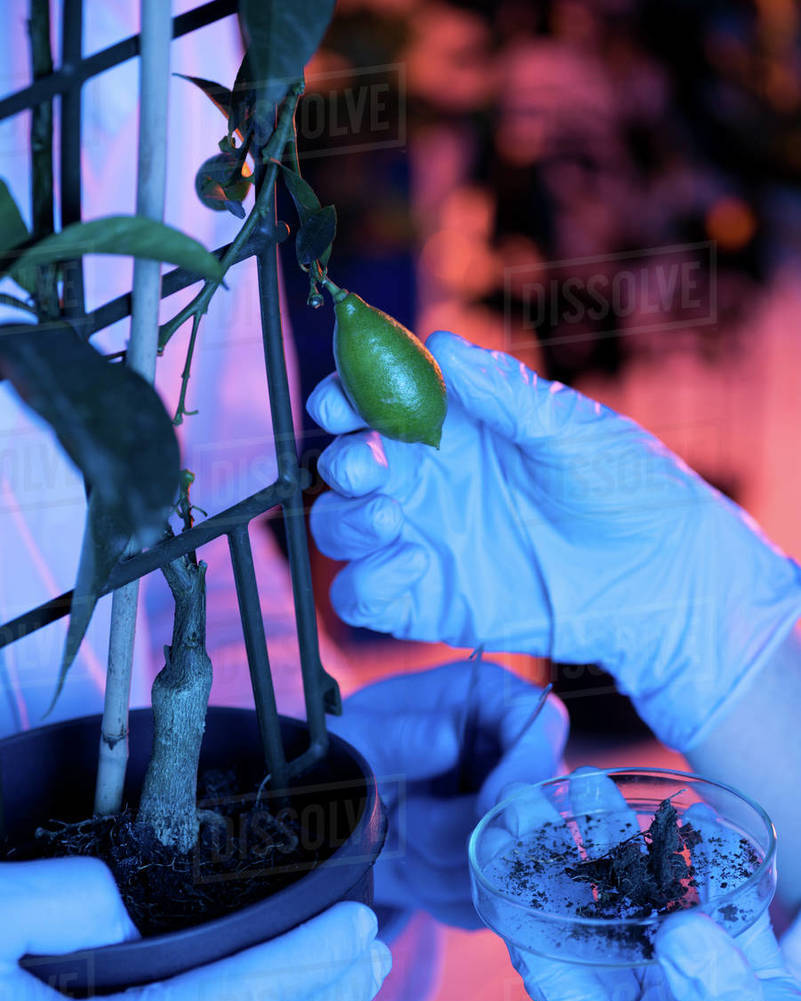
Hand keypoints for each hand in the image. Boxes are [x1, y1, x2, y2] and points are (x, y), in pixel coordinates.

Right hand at [307, 332, 800, 749]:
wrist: (663, 579)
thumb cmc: (627, 487)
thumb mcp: (569, 428)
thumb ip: (502, 391)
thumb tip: (441, 343)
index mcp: (455, 429)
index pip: (375, 403)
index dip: (346, 396)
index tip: (341, 400)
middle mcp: (430, 483)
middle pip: (344, 464)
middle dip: (342, 458)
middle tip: (371, 462)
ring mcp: (424, 543)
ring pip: (340, 527)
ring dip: (346, 519)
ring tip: (391, 518)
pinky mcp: (429, 603)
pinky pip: (363, 596)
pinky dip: (367, 582)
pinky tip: (413, 564)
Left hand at [330, 661, 567, 927]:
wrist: (325, 812)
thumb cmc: (340, 755)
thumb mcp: (354, 737)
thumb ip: (398, 735)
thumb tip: (449, 739)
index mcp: (482, 699)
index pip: (540, 723)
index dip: (524, 768)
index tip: (487, 804)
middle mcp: (507, 756)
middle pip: (531, 808)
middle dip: (465, 830)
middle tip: (405, 819)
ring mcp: (507, 817)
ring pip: (507, 865)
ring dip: (438, 864)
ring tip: (393, 834)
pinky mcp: (495, 871)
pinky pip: (487, 902)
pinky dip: (438, 895)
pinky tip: (407, 867)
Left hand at [503, 773, 800, 1000]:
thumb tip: (679, 930)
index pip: (555, 982)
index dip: (524, 910)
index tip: (503, 845)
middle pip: (596, 935)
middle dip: (570, 863)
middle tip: (540, 797)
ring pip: (655, 915)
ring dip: (631, 852)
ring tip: (601, 789)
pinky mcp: (757, 987)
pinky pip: (726, 916)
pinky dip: (711, 869)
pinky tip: (694, 819)